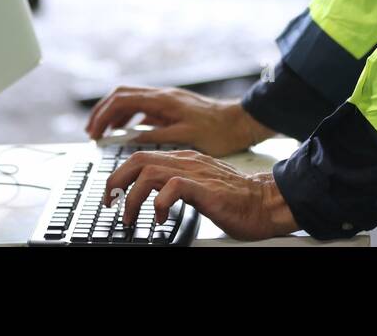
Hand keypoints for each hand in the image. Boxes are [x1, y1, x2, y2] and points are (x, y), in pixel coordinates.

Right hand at [85, 86, 273, 155]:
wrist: (241, 121)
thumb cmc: (219, 132)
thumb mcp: (185, 136)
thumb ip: (156, 134)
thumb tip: (130, 137)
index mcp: (163, 100)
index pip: (122, 100)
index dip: (103, 116)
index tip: (94, 133)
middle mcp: (162, 95)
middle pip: (121, 95)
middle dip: (103, 112)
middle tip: (92, 132)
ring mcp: (166, 99)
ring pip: (130, 99)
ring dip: (114, 114)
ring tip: (104, 134)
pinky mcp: (171, 106)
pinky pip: (142, 107)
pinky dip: (129, 117)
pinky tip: (127, 132)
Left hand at [102, 149, 297, 240]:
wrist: (266, 201)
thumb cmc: (236, 198)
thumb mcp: (199, 186)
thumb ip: (178, 185)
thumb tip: (153, 198)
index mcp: (183, 159)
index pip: (141, 157)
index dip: (120, 176)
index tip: (112, 196)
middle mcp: (186, 161)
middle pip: (137, 159)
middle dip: (116, 182)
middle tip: (111, 205)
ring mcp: (195, 172)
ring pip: (148, 172)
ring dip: (133, 197)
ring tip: (132, 218)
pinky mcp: (204, 187)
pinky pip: (172, 187)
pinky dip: (158, 203)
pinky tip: (160, 218)